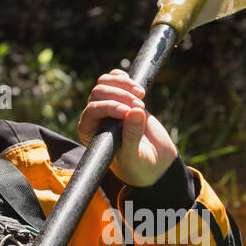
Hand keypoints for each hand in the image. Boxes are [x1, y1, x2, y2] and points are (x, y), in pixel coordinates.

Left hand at [77, 69, 177, 187]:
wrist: (155, 163)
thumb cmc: (139, 166)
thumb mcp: (135, 156)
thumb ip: (132, 136)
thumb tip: (135, 112)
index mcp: (90, 133)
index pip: (92, 110)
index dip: (110, 107)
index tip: (129, 113)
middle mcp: (95, 117)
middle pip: (98, 92)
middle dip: (121, 96)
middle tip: (141, 107)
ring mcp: (108, 105)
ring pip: (105, 82)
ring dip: (124, 85)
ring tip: (142, 97)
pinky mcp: (122, 98)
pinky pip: (115, 79)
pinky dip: (124, 79)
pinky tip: (137, 89)